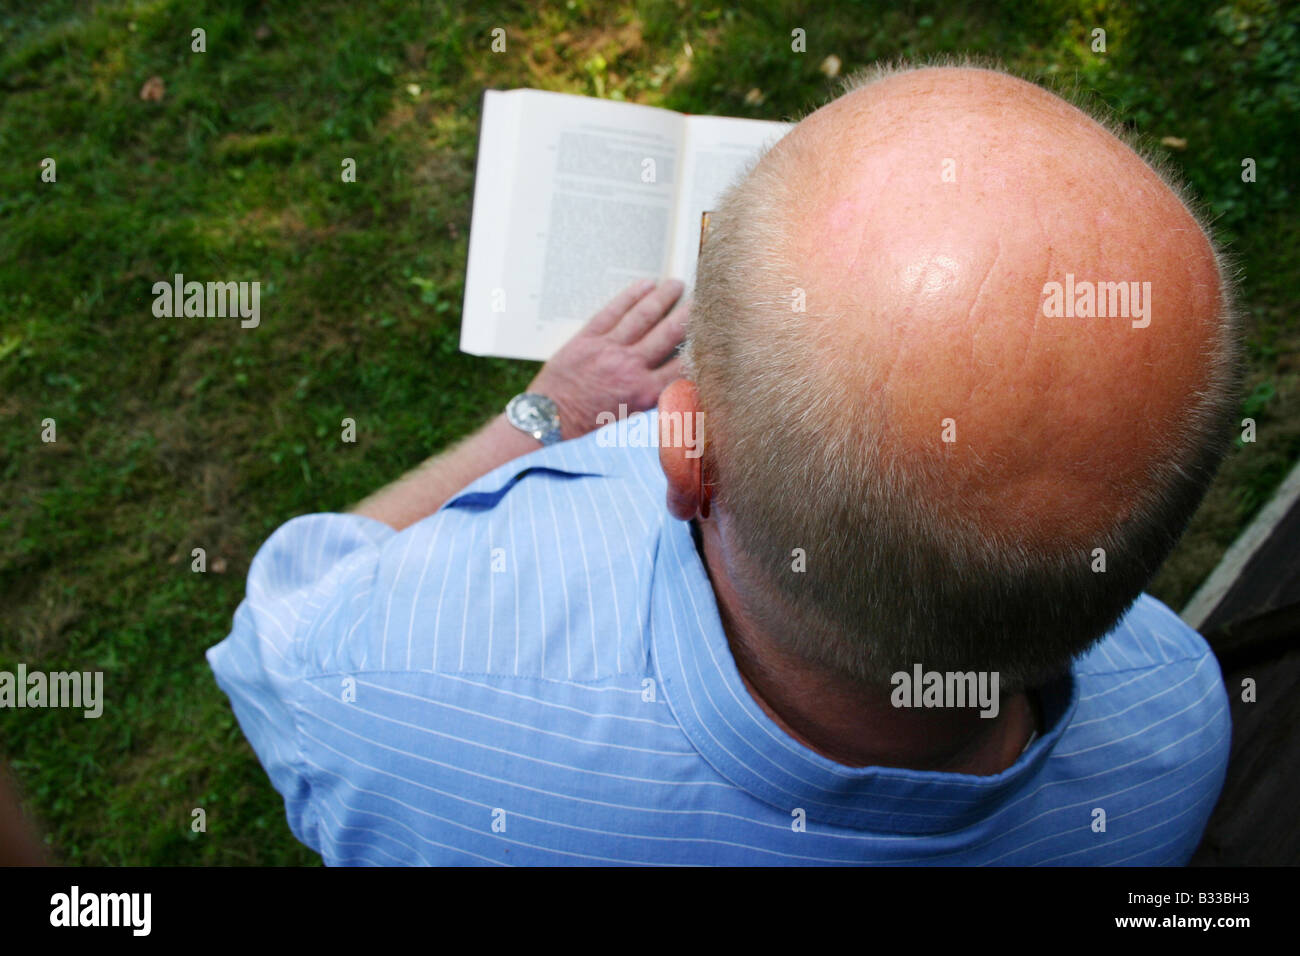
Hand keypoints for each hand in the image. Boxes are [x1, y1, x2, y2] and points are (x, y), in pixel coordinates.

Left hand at [528, 278, 688, 439]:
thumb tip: (684, 397)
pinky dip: (630, 297)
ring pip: (643, 317)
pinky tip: (645, 285)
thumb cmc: (589, 434)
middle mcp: (631, 368)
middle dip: (689, 315)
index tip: (716, 332)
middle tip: (704, 300)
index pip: (684, 365)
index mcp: (646, 394)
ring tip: (677, 284)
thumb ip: (658, 410)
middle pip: (669, 334)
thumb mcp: (632, 427)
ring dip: (663, 298)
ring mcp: (608, 350)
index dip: (703, 346)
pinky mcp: (586, 339)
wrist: (548, 425)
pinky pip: (612, 312)